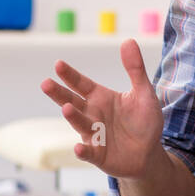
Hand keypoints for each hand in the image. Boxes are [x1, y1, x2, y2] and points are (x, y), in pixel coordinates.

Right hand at [40, 39, 164, 178]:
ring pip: (79, 124)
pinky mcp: (98, 154)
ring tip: (67, 108)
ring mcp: (93, 134)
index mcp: (100, 97)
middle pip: (71, 101)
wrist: (148, 154)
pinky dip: (83, 150)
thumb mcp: (143, 93)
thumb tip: (128, 40)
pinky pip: (88, 152)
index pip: (81, 84)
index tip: (58, 64)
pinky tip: (78, 147)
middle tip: (45, 83)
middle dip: (58, 93)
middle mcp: (92, 114)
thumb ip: (135, 69)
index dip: (70, 75)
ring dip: (73, 117)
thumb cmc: (144, 122)